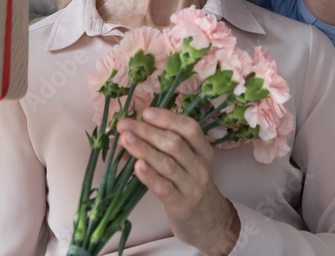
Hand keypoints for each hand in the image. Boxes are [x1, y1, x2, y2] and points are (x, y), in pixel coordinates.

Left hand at [118, 108, 239, 254]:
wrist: (209, 223)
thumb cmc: (191, 185)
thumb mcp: (189, 163)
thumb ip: (167, 147)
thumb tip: (133, 130)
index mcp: (203, 151)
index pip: (190, 128)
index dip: (168, 118)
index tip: (146, 112)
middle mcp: (200, 166)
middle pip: (174, 143)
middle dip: (147, 131)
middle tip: (124, 124)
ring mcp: (192, 187)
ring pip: (167, 163)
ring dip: (144, 149)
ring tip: (125, 139)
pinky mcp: (181, 205)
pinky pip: (164, 188)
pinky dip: (150, 176)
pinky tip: (137, 166)